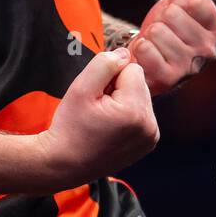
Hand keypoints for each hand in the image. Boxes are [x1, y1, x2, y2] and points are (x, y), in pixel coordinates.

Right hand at [37, 48, 158, 187]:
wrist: (65, 163)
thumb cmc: (70, 126)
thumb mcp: (81, 88)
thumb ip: (104, 64)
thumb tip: (124, 53)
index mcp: (135, 112)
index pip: (133, 68)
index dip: (111, 76)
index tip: (97, 95)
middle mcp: (149, 126)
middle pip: (140, 82)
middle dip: (119, 88)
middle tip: (98, 107)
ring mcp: (150, 136)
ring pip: (141, 96)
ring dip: (124, 100)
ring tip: (104, 117)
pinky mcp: (148, 142)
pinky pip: (142, 112)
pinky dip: (128, 114)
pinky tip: (112, 126)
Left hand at [129, 0, 215, 95]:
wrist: (150, 57)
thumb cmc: (169, 28)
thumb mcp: (179, 3)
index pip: (197, 0)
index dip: (180, 1)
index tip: (179, 12)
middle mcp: (209, 51)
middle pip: (173, 14)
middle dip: (162, 18)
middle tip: (163, 30)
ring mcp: (189, 67)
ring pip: (157, 31)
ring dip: (150, 34)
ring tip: (155, 43)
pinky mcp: (168, 79)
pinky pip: (145, 49)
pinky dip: (140, 48)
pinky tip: (148, 54)